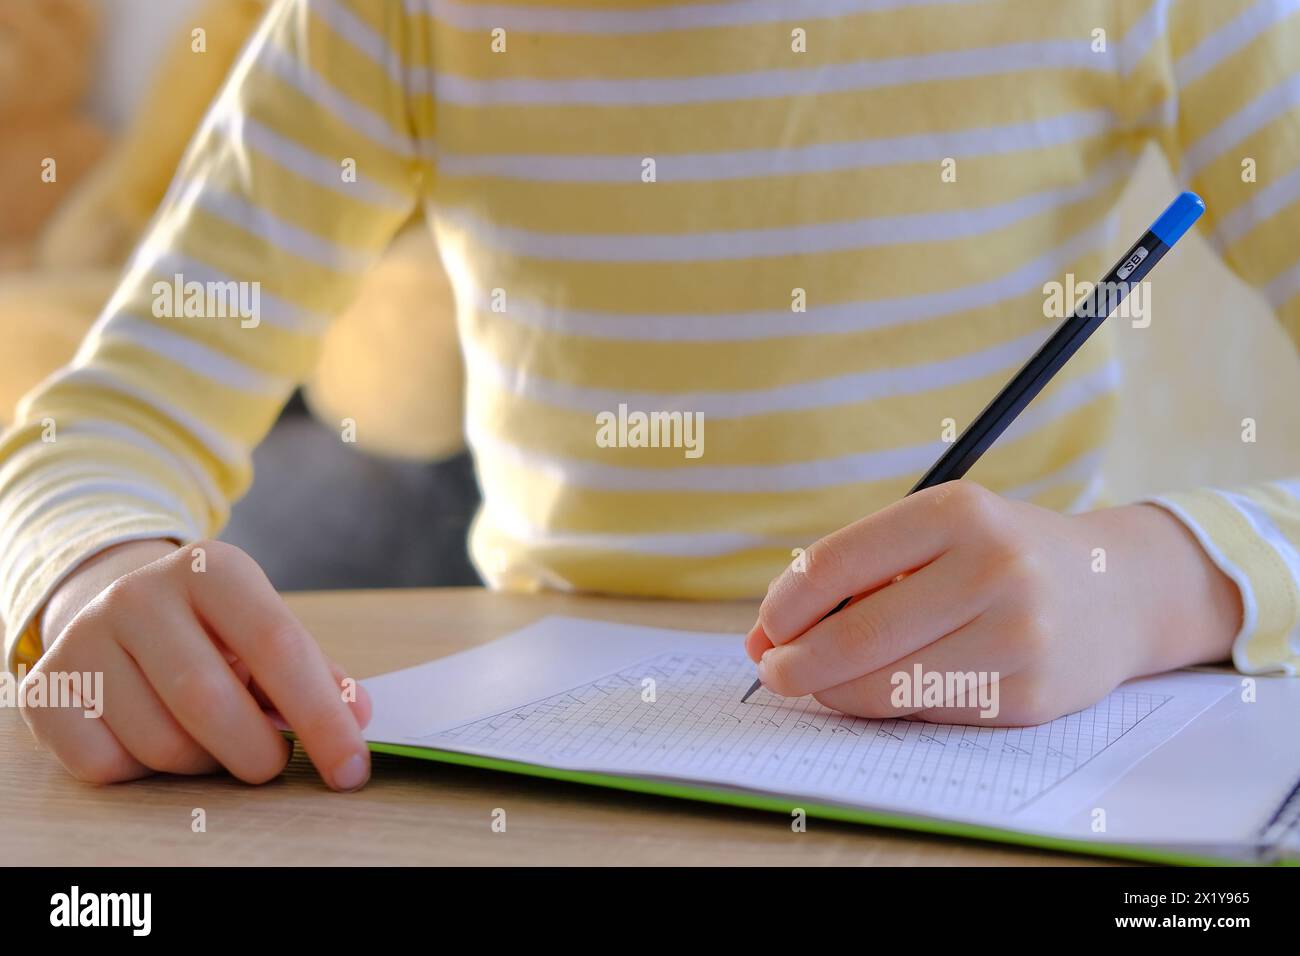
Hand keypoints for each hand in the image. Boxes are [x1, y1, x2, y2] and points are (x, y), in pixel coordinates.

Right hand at [21, 539, 371, 788]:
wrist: (121, 609)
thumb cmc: (214, 632)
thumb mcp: (264, 632)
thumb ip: (315, 673)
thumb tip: (357, 715)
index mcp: (212, 568)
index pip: (278, 647)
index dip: (321, 716)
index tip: (352, 767)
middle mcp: (140, 594)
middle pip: (211, 703)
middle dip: (257, 753)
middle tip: (273, 765)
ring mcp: (85, 637)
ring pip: (160, 745)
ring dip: (202, 764)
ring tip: (210, 738)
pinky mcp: (47, 688)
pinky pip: (107, 765)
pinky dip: (143, 772)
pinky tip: (151, 734)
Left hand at [745, 481, 1241, 724]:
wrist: (1115, 591)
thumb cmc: (997, 557)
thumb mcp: (935, 534)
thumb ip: (853, 575)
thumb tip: (763, 638)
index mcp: (958, 511)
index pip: (837, 562)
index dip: (785, 604)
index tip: (766, 626)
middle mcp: (993, 568)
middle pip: (857, 635)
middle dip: (797, 663)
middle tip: (773, 671)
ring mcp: (1018, 636)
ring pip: (887, 686)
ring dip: (836, 691)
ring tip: (823, 681)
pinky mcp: (1029, 695)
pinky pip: (926, 714)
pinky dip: (890, 706)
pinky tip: (890, 687)